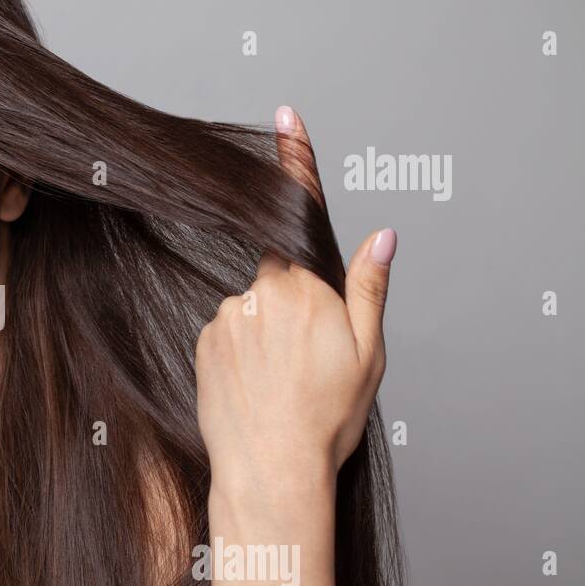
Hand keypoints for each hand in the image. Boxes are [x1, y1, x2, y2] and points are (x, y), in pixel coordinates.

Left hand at [195, 105, 395, 505]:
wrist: (269, 471)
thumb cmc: (325, 417)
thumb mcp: (369, 352)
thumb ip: (370, 288)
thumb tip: (383, 235)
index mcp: (303, 288)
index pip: (298, 213)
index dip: (293, 160)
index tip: (283, 114)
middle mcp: (256, 293)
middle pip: (279, 279)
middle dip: (295, 307)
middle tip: (310, 362)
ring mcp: (223, 318)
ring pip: (252, 311)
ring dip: (267, 337)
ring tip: (283, 386)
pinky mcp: (201, 344)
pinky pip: (227, 335)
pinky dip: (243, 354)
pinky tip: (257, 389)